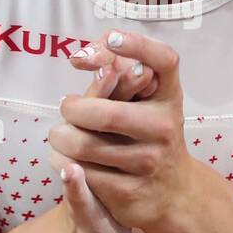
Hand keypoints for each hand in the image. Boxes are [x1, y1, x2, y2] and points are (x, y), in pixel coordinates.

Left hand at [54, 40, 151, 232]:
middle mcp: (165, 128)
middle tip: (65, 108)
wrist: (173, 191)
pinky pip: (83, 174)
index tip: (111, 39)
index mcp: (169, 98)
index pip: (164, 62)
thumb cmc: (149, 134)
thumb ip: (119, 77)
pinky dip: (63, 162)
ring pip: (85, 146)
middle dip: (73, 110)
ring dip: (61, 138)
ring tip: (58, 135)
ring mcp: (149, 163)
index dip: (139, 46)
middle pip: (106, 113)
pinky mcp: (131, 193)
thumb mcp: (147, 103)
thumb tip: (81, 56)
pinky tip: (63, 158)